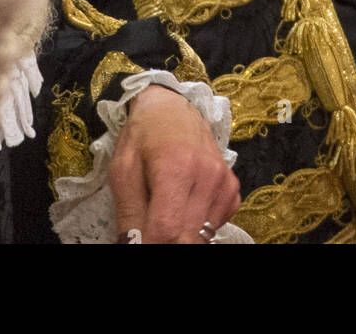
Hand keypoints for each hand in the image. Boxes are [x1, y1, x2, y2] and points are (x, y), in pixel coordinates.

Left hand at [109, 84, 240, 243]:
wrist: (170, 107)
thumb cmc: (142, 137)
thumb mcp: (123, 172)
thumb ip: (130, 215)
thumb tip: (135, 248)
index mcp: (176, 167)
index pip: (167, 230)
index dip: (149, 244)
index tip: (139, 243)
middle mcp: (207, 174)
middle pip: (187, 238)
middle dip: (164, 241)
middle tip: (148, 230)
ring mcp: (223, 181)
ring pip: (202, 235)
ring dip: (180, 233)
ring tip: (164, 211)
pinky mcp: (231, 188)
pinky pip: (216, 225)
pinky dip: (197, 225)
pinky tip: (183, 204)